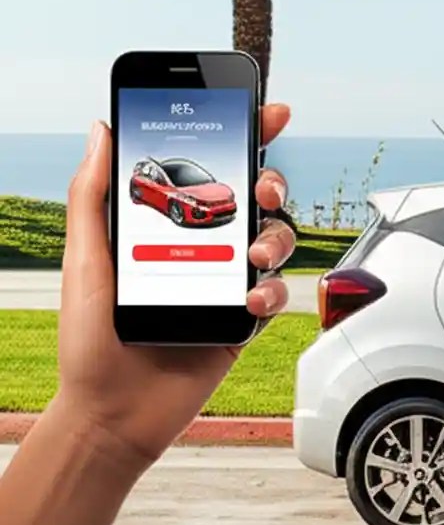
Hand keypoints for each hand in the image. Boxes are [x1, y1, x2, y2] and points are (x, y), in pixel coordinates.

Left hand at [51, 104, 296, 466]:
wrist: (112, 413)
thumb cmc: (90, 340)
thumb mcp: (85, 257)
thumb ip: (93, 193)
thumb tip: (101, 129)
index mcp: (167, 227)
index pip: (210, 170)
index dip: (245, 136)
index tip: (269, 112)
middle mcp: (204, 249)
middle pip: (257, 197)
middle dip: (271, 181)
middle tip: (261, 187)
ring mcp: (227, 282)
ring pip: (276, 239)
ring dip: (276, 236)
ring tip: (252, 254)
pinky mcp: (244, 320)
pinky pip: (276, 293)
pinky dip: (271, 291)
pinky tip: (247, 300)